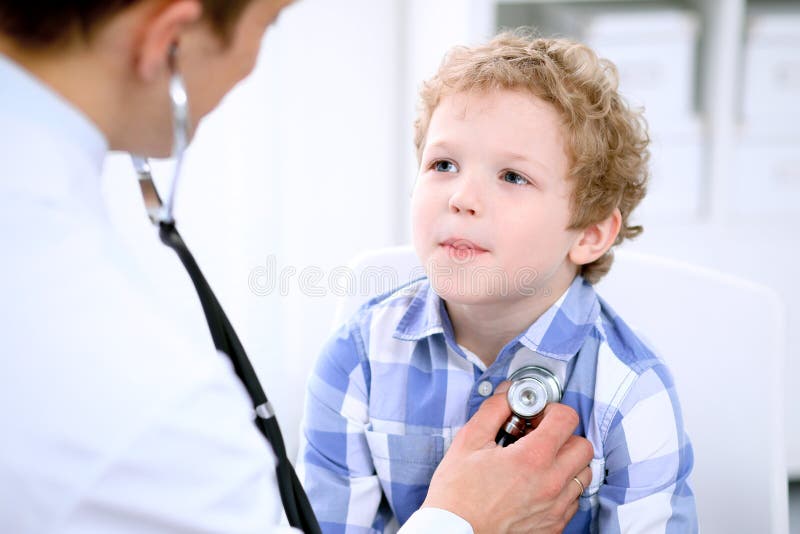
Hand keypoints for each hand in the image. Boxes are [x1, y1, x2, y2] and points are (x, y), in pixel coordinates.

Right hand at [421, 385, 592, 533]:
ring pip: (583, 474)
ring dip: (567, 462)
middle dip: (564, 435)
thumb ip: (493, 410)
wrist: (454, 533)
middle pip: (583, 446)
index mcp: (532, 459)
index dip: (552, 410)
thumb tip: (509, 393)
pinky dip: (562, 488)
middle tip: (540, 436)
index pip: (567, 419)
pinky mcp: (553, 526)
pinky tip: (538, 484)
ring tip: (540, 461)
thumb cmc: (457, 492)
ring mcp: (555, 508)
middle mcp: (551, 484)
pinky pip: (574, 500)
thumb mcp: (469, 441)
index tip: (537, 415)